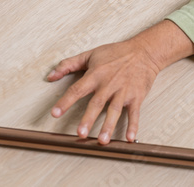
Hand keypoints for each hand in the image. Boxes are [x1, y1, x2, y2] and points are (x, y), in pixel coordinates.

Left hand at [47, 21, 193, 144]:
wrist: (143, 51)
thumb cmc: (115, 53)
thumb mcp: (90, 55)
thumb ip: (68, 64)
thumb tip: (50, 76)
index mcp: (95, 74)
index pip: (77, 90)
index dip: (65, 102)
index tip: (55, 113)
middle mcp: (108, 84)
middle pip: (96, 103)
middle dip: (88, 119)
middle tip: (80, 133)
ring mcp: (123, 91)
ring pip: (114, 111)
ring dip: (108, 126)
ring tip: (102, 140)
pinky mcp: (136, 97)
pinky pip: (134, 113)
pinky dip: (132, 126)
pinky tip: (129, 138)